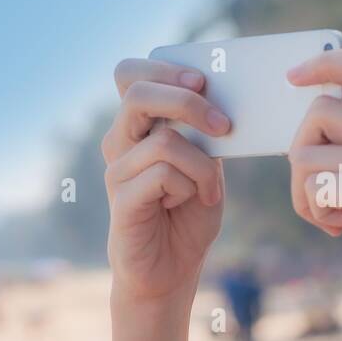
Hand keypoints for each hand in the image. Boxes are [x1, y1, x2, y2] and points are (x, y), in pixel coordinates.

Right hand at [102, 59, 230, 304]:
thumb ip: (205, 134)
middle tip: (223, 125)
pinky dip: (191, 186)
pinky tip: (191, 202)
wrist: (171, 270)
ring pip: (164, 140)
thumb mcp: (206, 166)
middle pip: (139, 93)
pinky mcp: (122, 199)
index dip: (164, 70)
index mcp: (138, 127)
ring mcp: (117, 170)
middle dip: (187, 102)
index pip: (131, 75)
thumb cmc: (188, 215)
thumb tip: (220, 101)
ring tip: (207, 190)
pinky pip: (164, 174)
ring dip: (202, 165)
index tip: (204, 82)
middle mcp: (121, 143)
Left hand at [286, 49, 341, 318]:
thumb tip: (312, 94)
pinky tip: (339, 228)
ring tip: (330, 212)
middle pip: (322, 109)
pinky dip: (312, 210)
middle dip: (301, 150)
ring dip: (302, 188)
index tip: (292, 75)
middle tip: (318, 187)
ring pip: (308, 149)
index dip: (327, 62)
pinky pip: (313, 183)